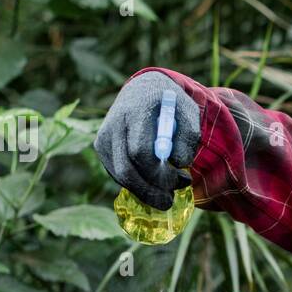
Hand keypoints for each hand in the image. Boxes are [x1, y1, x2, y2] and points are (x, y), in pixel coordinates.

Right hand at [94, 71, 201, 209]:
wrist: (143, 90)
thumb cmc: (171, 105)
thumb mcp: (189, 113)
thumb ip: (189, 136)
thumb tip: (178, 163)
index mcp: (136, 111)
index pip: (140, 151)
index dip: (160, 173)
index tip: (183, 179)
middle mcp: (114, 124)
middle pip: (126, 170)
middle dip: (150, 191)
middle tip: (170, 201)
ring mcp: (104, 137)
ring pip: (121, 176)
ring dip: (145, 190)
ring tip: (168, 190)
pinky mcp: (101, 148)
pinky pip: (118, 175)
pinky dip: (137, 184)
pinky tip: (154, 181)